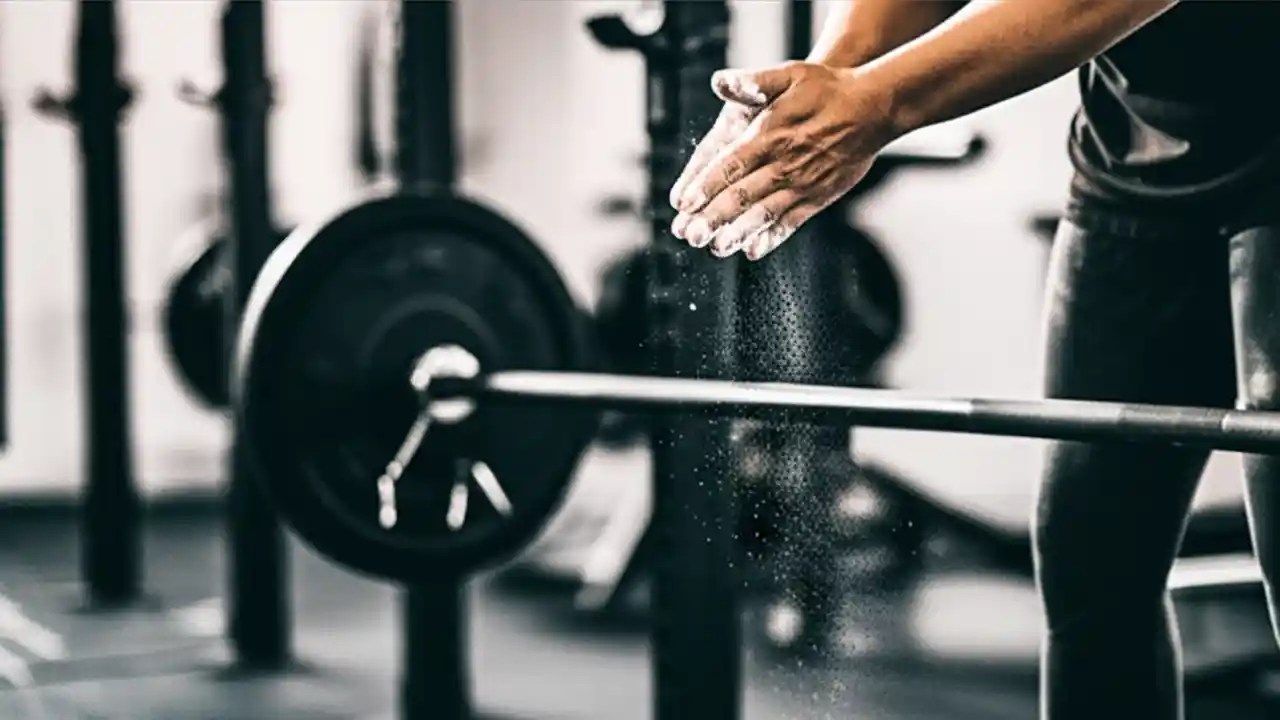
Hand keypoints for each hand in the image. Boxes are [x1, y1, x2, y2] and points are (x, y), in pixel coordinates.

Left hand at [670, 62, 896, 260]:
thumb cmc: (828, 88)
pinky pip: (791, 222)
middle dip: (714, 217)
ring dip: (738, 233)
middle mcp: (784, 163)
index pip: (731, 164)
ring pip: (764, 214)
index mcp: (770, 135)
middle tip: (691, 236)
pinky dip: (772, 237)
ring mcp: (803, 183)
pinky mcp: (818, 196)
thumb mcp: (790, 75)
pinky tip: (753, 250)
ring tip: (715, 248)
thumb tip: (720, 82)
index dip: (706, 185)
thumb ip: (753, 82)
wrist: (875, 107)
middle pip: (742, 195)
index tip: (684, 203)